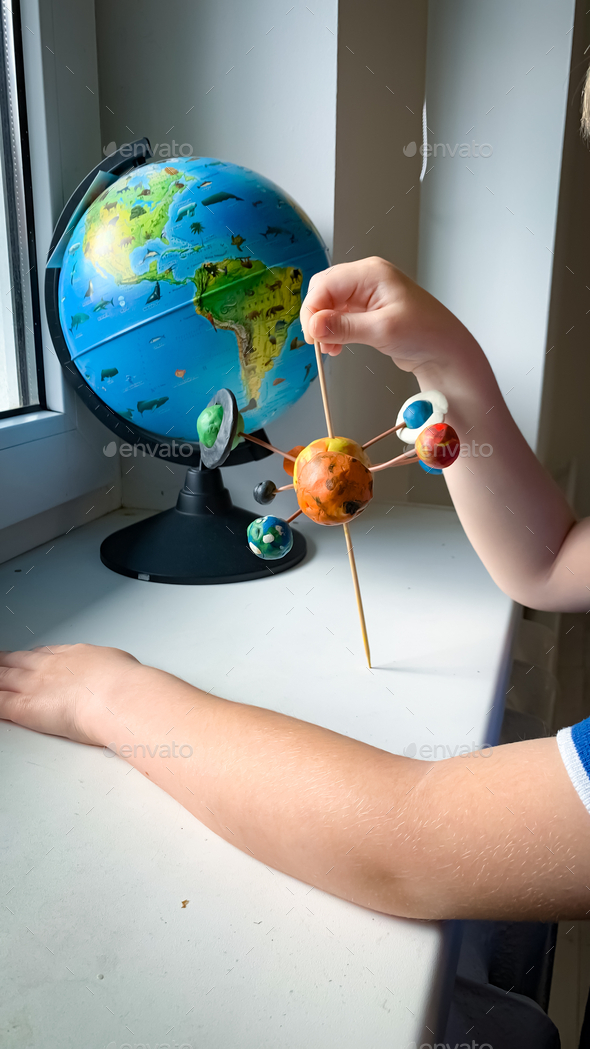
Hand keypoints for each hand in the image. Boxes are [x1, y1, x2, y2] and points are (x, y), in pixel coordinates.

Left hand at [0, 643, 143, 745]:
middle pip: (19, 661)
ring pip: (4, 677)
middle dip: (5, 661)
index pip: (45, 654)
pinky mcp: (24, 707)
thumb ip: (110, 668)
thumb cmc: (125, 684)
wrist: (118, 696)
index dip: (32, 657)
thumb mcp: (121, 664)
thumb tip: (116, 670)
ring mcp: (35, 685)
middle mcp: (51, 667)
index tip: (27, 658)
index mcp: (74, 655)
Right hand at [300, 256, 476, 372]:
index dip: (313, 309)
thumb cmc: (425, 332)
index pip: (326, 284)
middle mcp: (366, 279)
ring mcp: (367, 294)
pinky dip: (333, 331)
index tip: (312, 335)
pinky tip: (336, 346)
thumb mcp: (382, 330)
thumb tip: (314, 326)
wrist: (444, 350)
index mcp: (371, 273)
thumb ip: (345, 326)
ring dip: (324, 326)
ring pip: (329, 304)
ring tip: (329, 349)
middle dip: (317, 317)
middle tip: (318, 342)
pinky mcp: (367, 310)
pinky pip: (340, 316)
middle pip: (324, 291)